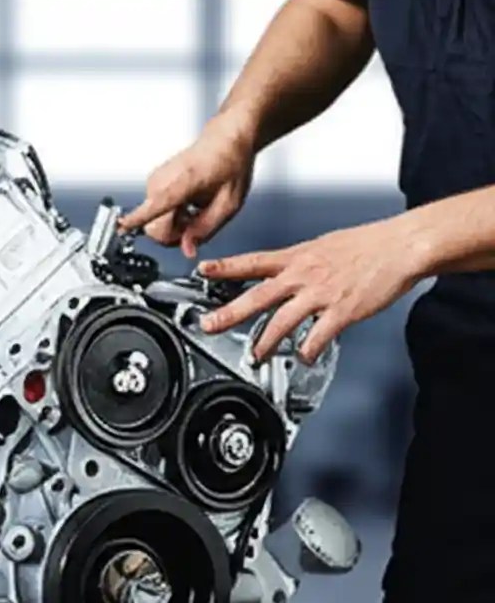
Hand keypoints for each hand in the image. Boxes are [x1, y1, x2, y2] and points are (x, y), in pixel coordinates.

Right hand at [117, 111, 257, 257]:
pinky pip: (155, 212)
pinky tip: (188, 204)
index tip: (121, 227)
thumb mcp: (229, 204)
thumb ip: (206, 229)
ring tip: (195, 210)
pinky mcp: (153, 184)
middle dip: (174, 235)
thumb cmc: (228, 165)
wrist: (223, 141)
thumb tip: (187, 249)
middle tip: (195, 225)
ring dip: (174, 225)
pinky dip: (171, 215)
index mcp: (182, 182)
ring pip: (154, 222)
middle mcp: (162, 182)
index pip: (156, 205)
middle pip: (154, 227)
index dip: (138, 218)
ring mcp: (154, 182)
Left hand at [197, 222, 426, 363]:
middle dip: (230, 313)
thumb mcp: (323, 245)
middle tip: (209, 325)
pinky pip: (318, 337)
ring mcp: (321, 295)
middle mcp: (303, 275)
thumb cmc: (367, 245)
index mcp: (298, 257)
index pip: (253, 261)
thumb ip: (300, 262)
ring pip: (282, 322)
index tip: (201, 269)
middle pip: (258, 296)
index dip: (225, 266)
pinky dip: (309, 350)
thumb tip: (284, 272)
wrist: (401, 246)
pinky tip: (305, 357)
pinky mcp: (341, 312)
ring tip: (255, 355)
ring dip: (265, 342)